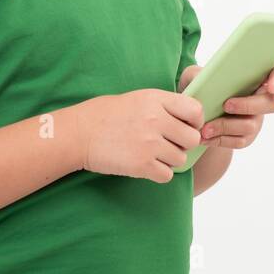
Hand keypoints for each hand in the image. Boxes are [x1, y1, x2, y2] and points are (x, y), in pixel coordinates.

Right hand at [79, 88, 204, 182]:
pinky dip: (159, 173)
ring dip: (170, 159)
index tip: (185, 126)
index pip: (195, 110)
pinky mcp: (142, 165)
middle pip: (192, 138)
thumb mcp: (136, 98)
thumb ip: (162, 105)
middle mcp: (156, 120)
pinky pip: (167, 174)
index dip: (195, 121)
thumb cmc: (103, 114)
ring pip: (181, 158)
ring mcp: (150, 144)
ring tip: (151, 153)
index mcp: (155, 99)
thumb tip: (187, 118)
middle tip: (167, 143)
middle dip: (183, 143)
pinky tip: (145, 164)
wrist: (77, 134)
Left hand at [177, 62, 273, 150]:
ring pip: (251, 125)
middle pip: (272, 104)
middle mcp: (260, 100)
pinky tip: (205, 138)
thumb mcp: (194, 76)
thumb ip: (198, 73)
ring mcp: (256, 120)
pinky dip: (221, 140)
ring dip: (227, 126)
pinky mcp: (246, 137)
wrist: (194, 115)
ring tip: (205, 128)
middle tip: (226, 105)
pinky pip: (239, 141)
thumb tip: (203, 78)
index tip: (270, 87)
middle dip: (249, 105)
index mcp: (254, 78)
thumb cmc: (199, 88)